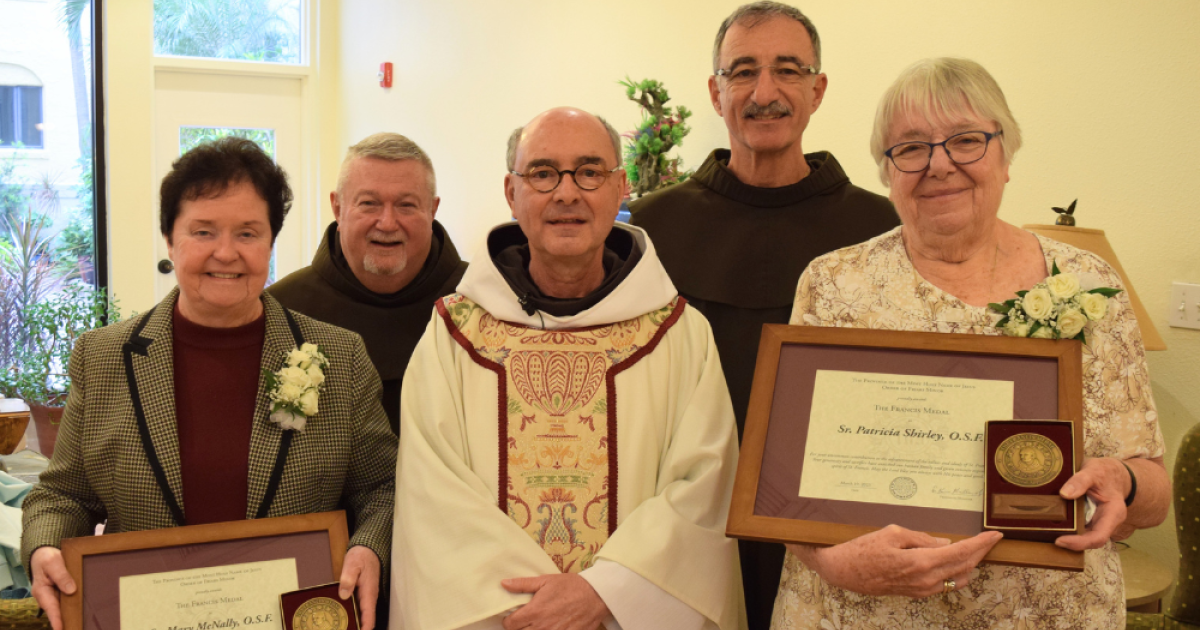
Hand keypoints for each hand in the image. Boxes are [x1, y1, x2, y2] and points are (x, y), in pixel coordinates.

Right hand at [31, 546, 76, 629]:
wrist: (45, 554)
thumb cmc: (46, 558)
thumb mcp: (52, 562)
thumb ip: (61, 575)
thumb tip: (71, 590)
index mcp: (42, 592)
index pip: (50, 608)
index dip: (56, 619)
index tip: (61, 628)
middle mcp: (49, 597)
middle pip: (59, 611)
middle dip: (68, 620)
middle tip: (78, 625)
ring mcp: (56, 596)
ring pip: (66, 607)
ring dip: (74, 613)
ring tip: (84, 622)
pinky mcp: (64, 593)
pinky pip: (71, 600)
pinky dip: (78, 604)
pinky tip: (88, 609)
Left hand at [339, 546, 380, 629]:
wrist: (367, 550)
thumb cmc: (361, 556)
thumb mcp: (352, 564)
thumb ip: (348, 578)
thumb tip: (343, 594)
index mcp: (368, 592)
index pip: (369, 615)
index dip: (365, 627)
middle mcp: (369, 597)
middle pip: (365, 619)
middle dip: (358, 627)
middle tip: (345, 629)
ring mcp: (365, 597)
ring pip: (362, 615)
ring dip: (355, 623)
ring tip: (342, 626)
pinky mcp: (361, 595)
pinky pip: (358, 609)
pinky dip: (351, 615)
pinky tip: (341, 617)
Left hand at [500, 573, 608, 629]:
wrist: (596, 595)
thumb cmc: (570, 586)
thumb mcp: (545, 581)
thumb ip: (523, 584)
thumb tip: (504, 583)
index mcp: (534, 612)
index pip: (510, 625)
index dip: (509, 621)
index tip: (513, 617)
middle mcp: (542, 627)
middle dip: (520, 628)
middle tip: (526, 621)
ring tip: (539, 624)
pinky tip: (552, 627)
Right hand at [787, 524, 1002, 597]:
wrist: (843, 571)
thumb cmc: (863, 549)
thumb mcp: (893, 533)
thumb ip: (922, 539)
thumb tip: (945, 543)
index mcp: (921, 563)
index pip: (961, 553)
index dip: (981, 543)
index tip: (996, 535)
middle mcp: (925, 581)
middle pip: (964, 567)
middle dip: (981, 552)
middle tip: (991, 539)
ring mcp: (921, 590)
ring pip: (957, 578)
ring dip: (970, 564)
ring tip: (977, 549)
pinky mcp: (915, 593)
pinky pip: (944, 584)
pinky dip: (956, 572)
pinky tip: (956, 562)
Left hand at [1055, 457, 1129, 550]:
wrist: (1114, 473)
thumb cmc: (1106, 472)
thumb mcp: (1094, 471)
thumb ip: (1080, 481)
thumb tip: (1064, 494)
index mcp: (1113, 513)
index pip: (1098, 536)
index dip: (1080, 542)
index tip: (1060, 540)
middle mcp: (1107, 522)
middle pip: (1090, 540)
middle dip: (1071, 543)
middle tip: (1049, 539)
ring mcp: (1098, 522)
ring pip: (1084, 536)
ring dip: (1068, 538)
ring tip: (1048, 534)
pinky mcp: (1090, 519)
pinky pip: (1080, 528)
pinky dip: (1068, 529)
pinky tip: (1053, 526)